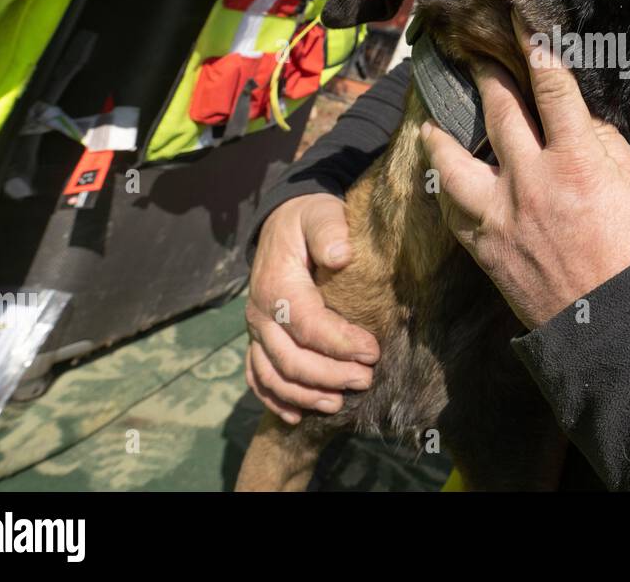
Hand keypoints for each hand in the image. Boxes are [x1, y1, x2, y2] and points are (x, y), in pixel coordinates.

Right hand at [245, 193, 378, 422]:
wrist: (283, 222)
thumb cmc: (308, 220)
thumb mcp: (320, 213)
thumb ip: (329, 231)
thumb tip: (341, 256)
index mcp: (277, 286)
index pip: (308, 325)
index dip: (340, 343)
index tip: (373, 352)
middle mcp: (260, 313)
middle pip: (290, 359)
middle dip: (329, 376)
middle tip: (365, 380)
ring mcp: (256, 330)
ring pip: (272, 375)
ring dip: (304, 396)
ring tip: (338, 405)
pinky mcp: (258, 339)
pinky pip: (258, 377)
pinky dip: (275, 400)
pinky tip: (298, 416)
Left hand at [420, 13, 629, 328]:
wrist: (617, 323)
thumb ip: (604, 144)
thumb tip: (578, 120)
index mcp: (576, 160)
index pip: (551, 89)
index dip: (536, 50)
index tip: (520, 23)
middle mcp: (531, 179)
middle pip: (498, 112)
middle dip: (486, 75)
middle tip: (474, 54)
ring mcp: (501, 214)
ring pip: (453, 162)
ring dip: (441, 136)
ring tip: (433, 122)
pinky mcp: (484, 247)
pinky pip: (451, 210)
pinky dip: (446, 190)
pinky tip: (444, 179)